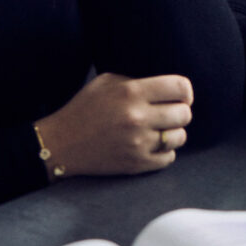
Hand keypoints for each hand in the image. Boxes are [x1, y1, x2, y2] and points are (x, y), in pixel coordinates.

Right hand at [35, 73, 192, 177]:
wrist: (61, 144)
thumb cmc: (84, 108)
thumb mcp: (106, 82)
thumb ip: (137, 81)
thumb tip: (167, 88)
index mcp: (132, 92)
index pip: (180, 87)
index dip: (185, 91)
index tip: (179, 96)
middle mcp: (137, 117)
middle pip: (184, 114)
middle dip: (179, 112)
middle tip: (168, 114)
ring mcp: (138, 143)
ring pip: (180, 137)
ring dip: (173, 133)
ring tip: (159, 130)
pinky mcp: (136, 164)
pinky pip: (169, 158)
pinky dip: (164, 152)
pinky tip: (151, 145)